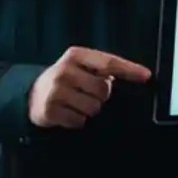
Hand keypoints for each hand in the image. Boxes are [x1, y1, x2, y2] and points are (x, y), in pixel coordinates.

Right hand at [28, 47, 151, 128]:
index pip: (108, 62)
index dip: (129, 69)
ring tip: (75, 103)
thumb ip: (101, 68)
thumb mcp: (79, 65)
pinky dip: (77, 120)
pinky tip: (67, 112)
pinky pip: (79, 121)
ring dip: (89, 110)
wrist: (30, 93)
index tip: (146, 76)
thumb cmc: (64, 79)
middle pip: (104, 90)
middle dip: (101, 96)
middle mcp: (65, 70)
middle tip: (87, 93)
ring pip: (93, 108)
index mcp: (76, 55)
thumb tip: (135, 75)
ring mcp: (56, 91)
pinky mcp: (50, 110)